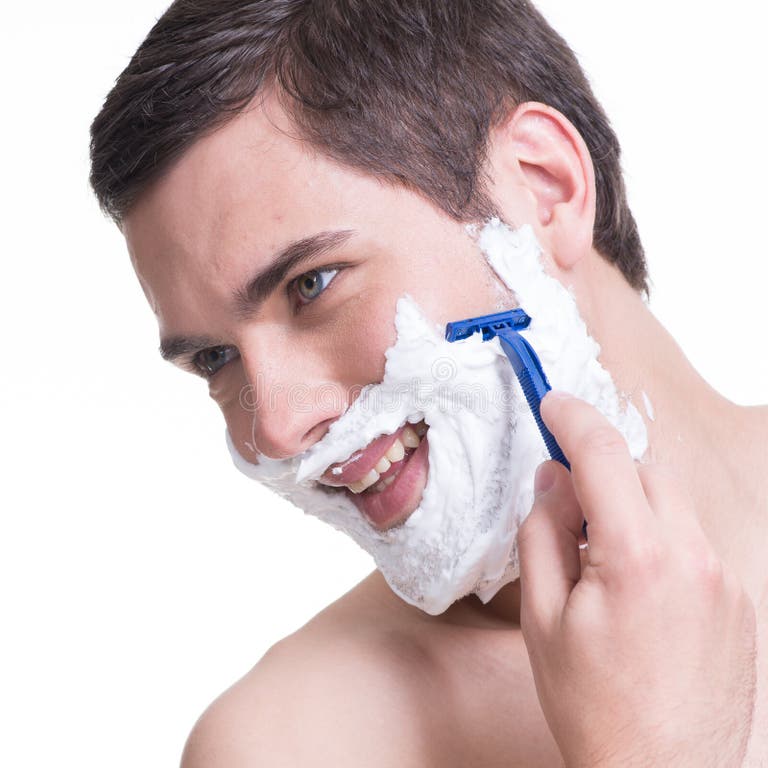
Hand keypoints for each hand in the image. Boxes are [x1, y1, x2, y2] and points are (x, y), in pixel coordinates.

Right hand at [518, 392, 756, 767]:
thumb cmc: (594, 706)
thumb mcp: (541, 618)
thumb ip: (543, 532)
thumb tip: (553, 478)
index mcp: (638, 558)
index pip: (605, 454)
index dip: (572, 417)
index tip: (551, 401)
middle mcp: (693, 558)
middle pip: (644, 469)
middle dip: (602, 470)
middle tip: (567, 506)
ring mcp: (723, 579)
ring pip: (671, 500)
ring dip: (632, 504)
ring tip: (601, 558)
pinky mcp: (736, 598)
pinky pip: (691, 538)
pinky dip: (658, 537)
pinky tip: (635, 586)